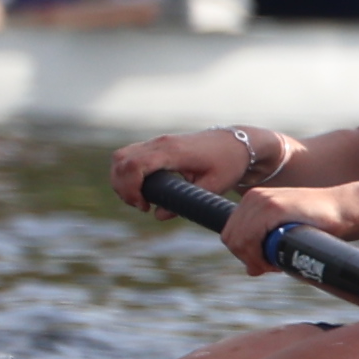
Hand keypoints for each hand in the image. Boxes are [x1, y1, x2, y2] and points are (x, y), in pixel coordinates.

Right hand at [109, 128, 247, 212]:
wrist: (238, 143)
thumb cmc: (229, 163)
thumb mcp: (214, 186)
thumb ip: (187, 202)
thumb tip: (158, 216)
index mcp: (173, 151)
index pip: (135, 165)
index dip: (130, 188)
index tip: (144, 206)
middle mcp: (161, 143)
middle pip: (121, 160)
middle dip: (122, 187)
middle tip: (142, 206)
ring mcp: (157, 142)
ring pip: (121, 156)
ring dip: (122, 180)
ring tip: (141, 200)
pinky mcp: (157, 145)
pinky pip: (129, 156)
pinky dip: (127, 173)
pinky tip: (142, 190)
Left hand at [216, 182, 333, 272]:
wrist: (347, 209)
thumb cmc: (321, 223)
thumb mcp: (286, 232)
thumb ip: (267, 244)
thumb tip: (250, 269)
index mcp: (254, 201)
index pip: (231, 234)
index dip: (245, 255)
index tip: (266, 263)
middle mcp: (254, 197)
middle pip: (231, 239)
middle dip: (248, 258)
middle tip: (272, 266)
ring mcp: (263, 200)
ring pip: (238, 241)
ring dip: (254, 259)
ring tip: (276, 264)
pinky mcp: (274, 208)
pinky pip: (250, 238)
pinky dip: (259, 256)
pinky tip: (276, 261)